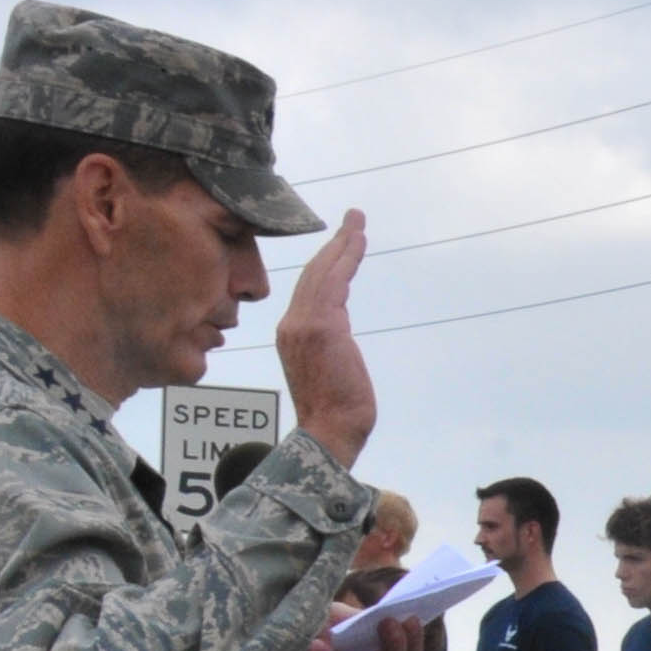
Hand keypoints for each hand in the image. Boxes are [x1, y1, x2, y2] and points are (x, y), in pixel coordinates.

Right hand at [275, 210, 380, 464]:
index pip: (309, 290)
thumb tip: (339, 337)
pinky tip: (358, 241)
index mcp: (292, 333)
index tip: (339, 247)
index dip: (324, 265)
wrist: (328, 431)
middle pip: (314, 274)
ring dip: (343, 244)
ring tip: (357, 222)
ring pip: (324, 272)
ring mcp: (304, 323)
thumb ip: (329, 346)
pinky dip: (347, 258)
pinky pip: (336, 281)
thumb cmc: (335, 411)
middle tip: (352, 220)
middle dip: (334, 245)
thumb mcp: (328, 369)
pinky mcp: (322, 325)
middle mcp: (292, 323)